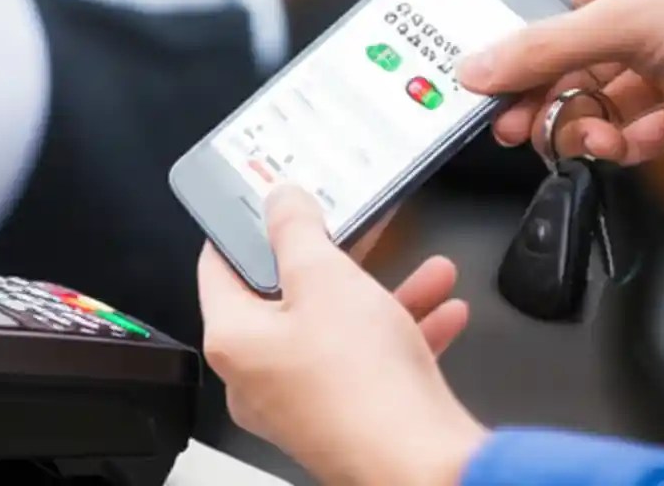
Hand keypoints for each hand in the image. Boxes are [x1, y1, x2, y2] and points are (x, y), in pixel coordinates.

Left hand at [198, 186, 484, 485]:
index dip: (241, 230)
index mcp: (234, 342)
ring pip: (339, 330)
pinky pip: (369, 365)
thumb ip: (298, 231)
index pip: (218, 270)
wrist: (421, 464)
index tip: (263, 205)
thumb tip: (280, 203)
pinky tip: (444, 311)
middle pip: (288, 299)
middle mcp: (259, 378)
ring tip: (428, 271)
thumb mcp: (326, 278)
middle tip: (354, 229)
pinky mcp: (346, 420)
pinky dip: (403, 334)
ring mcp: (302, 404)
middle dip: (338, 261)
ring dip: (387, 294)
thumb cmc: (362, 384)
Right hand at [457, 0, 663, 164]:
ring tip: (587, 139)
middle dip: (543, 104)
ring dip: (584, 130)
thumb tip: (476, 66)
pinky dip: (624, 148)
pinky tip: (624, 146)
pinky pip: (639, 139)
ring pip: (600, 111)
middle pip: (568, 74)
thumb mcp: (628, 20)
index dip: (515, 62)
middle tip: (515, 129)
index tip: (486, 93)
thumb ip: (545, 49)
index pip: (548, 25)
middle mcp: (646, 24)